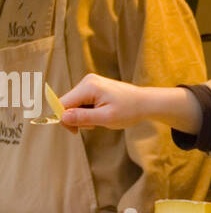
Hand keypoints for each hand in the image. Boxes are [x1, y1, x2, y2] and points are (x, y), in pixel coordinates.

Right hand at [60, 76, 201, 133]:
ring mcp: (90, 82)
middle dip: (76, 118)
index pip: (63, 103)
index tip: (76, 131)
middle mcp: (87, 81)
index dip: (64, 119)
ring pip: (74, 103)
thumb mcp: (106, 118)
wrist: (145, 103)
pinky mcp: (94, 86)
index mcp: (89, 87)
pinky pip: (82, 101)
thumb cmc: (129, 110)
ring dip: (83, 115)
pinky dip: (88, 111)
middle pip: (67, 103)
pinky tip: (100, 113)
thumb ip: (83, 117)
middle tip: (93, 126)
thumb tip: (62, 118)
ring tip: (100, 119)